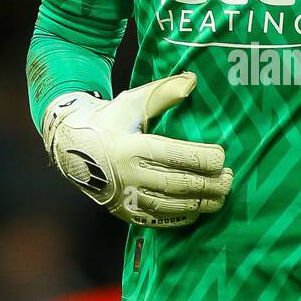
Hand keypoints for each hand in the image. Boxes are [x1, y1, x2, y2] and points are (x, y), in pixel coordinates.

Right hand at [42, 72, 233, 226]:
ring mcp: (123, 197)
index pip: (175, 155)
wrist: (71, 148)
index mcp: (130, 146)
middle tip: (229, 180)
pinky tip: (197, 212)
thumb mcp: (131, 102)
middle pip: (176, 183)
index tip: (222, 156)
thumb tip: (192, 81)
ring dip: (198, 204)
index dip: (202, 158)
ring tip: (220, 198)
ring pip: (169, 205)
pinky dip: (179, 218)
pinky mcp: (122, 212)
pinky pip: (155, 219)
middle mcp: (126, 175)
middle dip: (207, 184)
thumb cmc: (109, 121)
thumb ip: (163, 93)